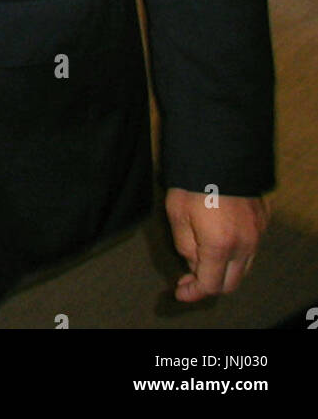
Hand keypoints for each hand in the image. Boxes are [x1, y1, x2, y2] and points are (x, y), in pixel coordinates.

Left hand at [165, 187, 270, 302]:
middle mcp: (245, 242)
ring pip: (245, 265)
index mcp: (220, 245)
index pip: (211, 285)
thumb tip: (193, 262)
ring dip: (225, 267)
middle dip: (210, 283)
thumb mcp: (176, 214)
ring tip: (205, 256)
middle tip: (191, 277)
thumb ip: (185, 246)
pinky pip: (253, 243)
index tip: (181, 290)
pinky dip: (238, 248)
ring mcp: (258, 230)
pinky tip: (221, 236)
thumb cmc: (193, 178)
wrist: (218, 147)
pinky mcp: (264, 217)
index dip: (194, 292)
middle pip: (231, 282)